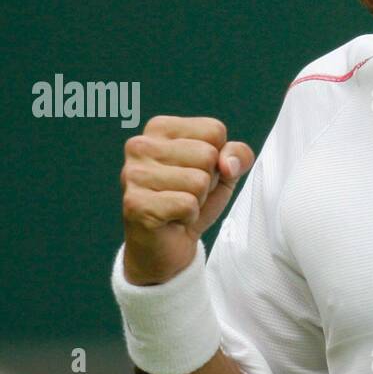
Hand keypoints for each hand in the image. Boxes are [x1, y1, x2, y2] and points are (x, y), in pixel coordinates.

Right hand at [120, 115, 254, 284]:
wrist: (169, 245)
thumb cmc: (192, 201)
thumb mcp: (224, 173)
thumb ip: (238, 155)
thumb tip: (227, 164)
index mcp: (159, 128)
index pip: (215, 130)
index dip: (218, 159)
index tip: (196, 173)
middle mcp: (140, 145)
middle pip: (208, 154)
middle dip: (208, 181)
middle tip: (187, 194)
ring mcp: (134, 174)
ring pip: (199, 180)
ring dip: (198, 200)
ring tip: (179, 206)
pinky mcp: (135, 203)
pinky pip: (187, 204)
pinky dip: (189, 216)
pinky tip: (172, 218)